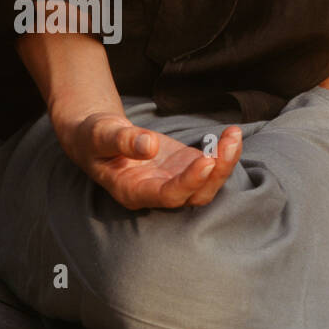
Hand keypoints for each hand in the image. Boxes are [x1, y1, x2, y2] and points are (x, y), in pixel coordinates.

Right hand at [54, 110, 243, 209]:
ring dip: (226, 162)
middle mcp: (158, 193)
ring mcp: (174, 181)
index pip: (168, 195)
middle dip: (217, 172)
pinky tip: (231, 133)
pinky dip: (224, 152)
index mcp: (133, 192)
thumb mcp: (101, 134)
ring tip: (233, 135)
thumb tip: (149, 146)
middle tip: (229, 143)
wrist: (99, 137)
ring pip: (208, 184)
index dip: (189, 182)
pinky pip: (211, 166)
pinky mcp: (185, 167)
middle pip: (196, 195)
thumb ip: (122, 140)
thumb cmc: (95, 138)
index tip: (207, 161)